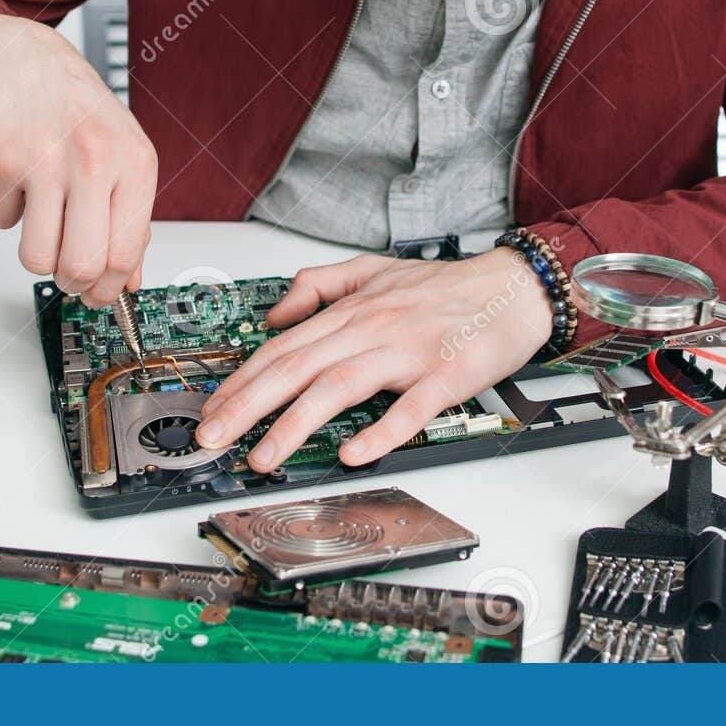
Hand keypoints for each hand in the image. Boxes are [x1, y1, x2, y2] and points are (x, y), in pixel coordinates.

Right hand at [0, 14, 156, 303]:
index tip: (98, 295)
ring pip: (36, 258)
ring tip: (44, 219)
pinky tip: (20, 179)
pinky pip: (1, 223)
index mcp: (135, 162)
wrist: (22, 58)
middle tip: (68, 271)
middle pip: (80, 266)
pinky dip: (8, 211)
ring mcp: (45, 159)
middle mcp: (94, 159)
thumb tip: (128, 282)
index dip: (108, 289)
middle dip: (72, 283)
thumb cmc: (78, 110)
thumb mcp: (124, 157)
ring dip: (37, 252)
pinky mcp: (1, 160)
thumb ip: (130, 222)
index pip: (125, 253)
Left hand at [195, 248, 553, 469]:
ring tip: (264, 456)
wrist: (514, 288)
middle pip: (298, 366)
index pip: (283, 346)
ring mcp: (409, 352)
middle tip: (214, 436)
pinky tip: (354, 453)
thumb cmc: (447, 287)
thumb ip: (321, 284)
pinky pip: (410, 407)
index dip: (241, 379)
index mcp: (353, 310)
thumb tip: (275, 311)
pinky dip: (381, 431)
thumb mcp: (374, 270)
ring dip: (296, 423)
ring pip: (341, 386)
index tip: (211, 408)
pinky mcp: (447, 375)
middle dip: (248, 404)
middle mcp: (373, 328)